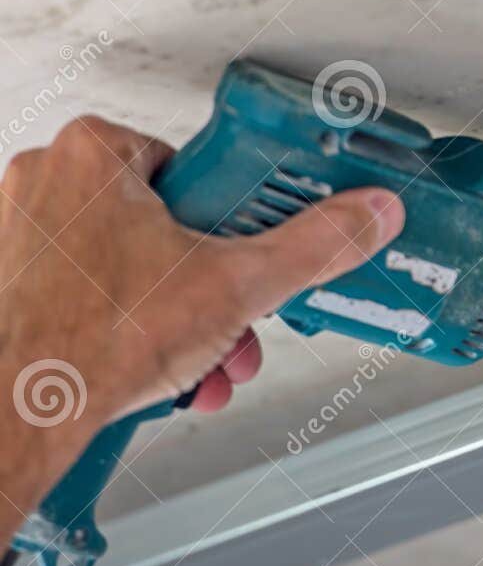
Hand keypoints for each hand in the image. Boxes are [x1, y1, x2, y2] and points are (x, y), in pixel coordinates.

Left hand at [0, 116, 403, 514]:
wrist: (17, 410)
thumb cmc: (90, 339)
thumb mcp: (239, 284)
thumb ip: (315, 245)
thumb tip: (365, 215)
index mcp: (94, 155)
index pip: (195, 168)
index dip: (235, 220)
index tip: (253, 245)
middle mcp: (47, 186)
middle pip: (168, 228)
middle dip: (212, 289)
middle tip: (230, 314)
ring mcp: (23, 238)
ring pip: (132, 272)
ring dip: (179, 322)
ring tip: (196, 357)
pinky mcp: (15, 288)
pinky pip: (94, 301)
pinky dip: (131, 337)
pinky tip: (152, 372)